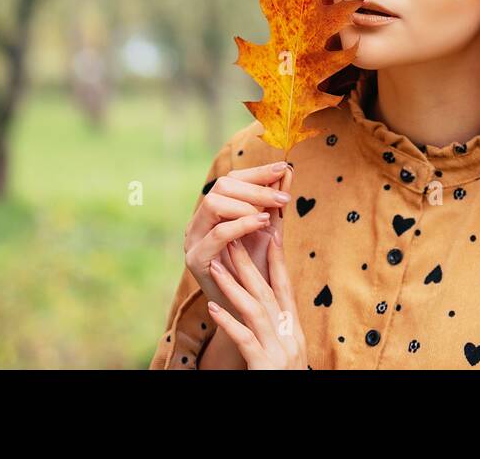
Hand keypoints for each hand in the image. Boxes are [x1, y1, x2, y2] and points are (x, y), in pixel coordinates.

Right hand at [183, 160, 291, 307]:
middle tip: (283, 197)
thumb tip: (287, 170)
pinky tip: (262, 223)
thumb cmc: (256, 269)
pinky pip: (218, 234)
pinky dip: (242, 225)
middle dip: (255, 188)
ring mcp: (193, 239)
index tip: (283, 168)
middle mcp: (199, 221)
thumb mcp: (268, 231)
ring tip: (270, 214)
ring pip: (213, 204)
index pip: (231, 180)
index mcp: (213, 212)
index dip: (257, 172)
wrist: (246, 311)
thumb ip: (274, 203)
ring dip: (246, 205)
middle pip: (221, 187)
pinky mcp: (195, 260)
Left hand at [205, 220, 307, 369]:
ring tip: (214, 266)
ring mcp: (279, 350)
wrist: (290, 400)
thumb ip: (276, 326)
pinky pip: (245, 340)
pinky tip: (213, 308)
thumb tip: (263, 303)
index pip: (285, 288)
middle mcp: (289, 336)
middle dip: (249, 264)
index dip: (277, 261)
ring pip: (255, 310)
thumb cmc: (283, 376)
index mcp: (294, 329)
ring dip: (233, 286)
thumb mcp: (284, 348)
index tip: (268, 234)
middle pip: (268, 292)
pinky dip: (229, 322)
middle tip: (232, 238)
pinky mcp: (265, 366)